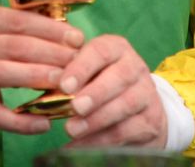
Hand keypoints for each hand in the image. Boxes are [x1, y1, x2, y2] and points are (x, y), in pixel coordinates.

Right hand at [0, 5, 82, 134]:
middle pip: (15, 46)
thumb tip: (68, 35)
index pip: (18, 20)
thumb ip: (21, 27)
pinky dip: (22, 122)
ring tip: (65, 83)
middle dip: (51, 53)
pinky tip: (44, 123)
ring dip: (38, 77)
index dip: (51, 30)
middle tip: (77, 61)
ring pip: (4, 73)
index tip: (77, 38)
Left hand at [58, 34, 164, 149]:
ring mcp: (146, 93)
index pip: (100, 51)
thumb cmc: (100, 84)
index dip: (82, 67)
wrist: (139, 108)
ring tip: (72, 130)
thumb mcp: (87, 73)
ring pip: (125, 105)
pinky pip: (126, 130)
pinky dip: (101, 140)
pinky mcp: (150, 120)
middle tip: (74, 107)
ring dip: (96, 119)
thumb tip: (45, 82)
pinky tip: (80, 145)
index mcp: (116, 48)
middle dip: (95, 93)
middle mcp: (134, 67)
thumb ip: (68, 75)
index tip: (64, 85)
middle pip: (119, 77)